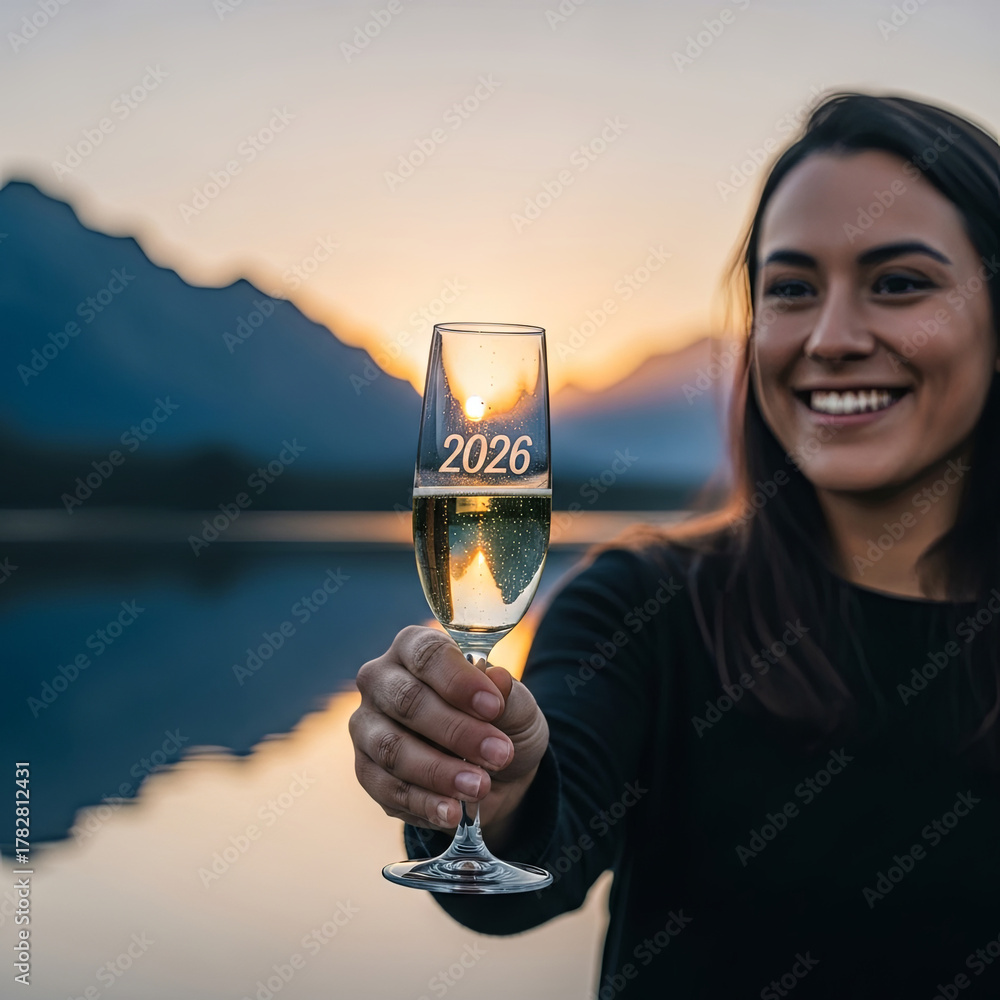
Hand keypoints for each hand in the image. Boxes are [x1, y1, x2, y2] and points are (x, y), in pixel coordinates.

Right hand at [350, 626, 548, 832]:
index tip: (493, 707)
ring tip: (479, 787)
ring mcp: (368, 725)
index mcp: (415, 648)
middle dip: (456, 731)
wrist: (495, 774)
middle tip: (498, 753)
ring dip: (439, 771)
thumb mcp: (518, 708)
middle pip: (407, 700)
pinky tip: (453, 811)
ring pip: (392, 747)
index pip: (427, 654)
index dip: (458, 681)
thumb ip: (508, 695)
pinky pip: (387, 788)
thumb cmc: (501, 723)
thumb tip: (499, 679)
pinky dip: (424, 802)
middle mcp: (382, 680)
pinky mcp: (366, 770)